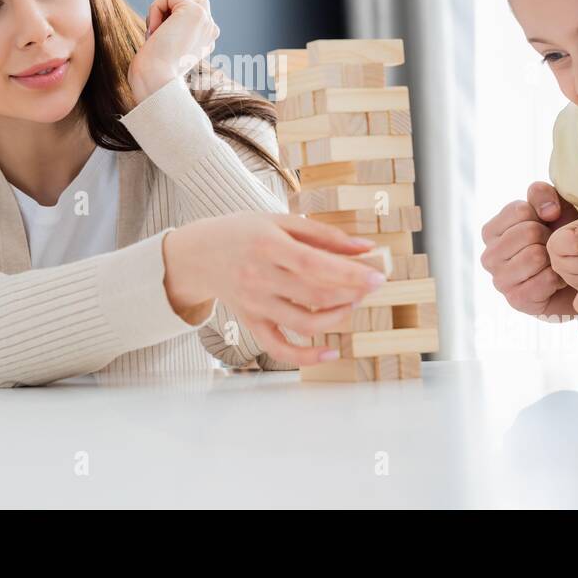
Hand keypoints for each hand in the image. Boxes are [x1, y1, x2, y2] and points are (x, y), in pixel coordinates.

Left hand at [128, 0, 219, 100]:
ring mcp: (207, 20)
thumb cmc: (151, 72)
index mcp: (206, 41)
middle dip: (163, 16)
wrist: (155, 80)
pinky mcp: (196, 10)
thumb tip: (164, 22)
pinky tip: (157, 31)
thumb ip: (172, 33)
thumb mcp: (166, 49)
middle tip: (159, 40)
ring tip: (158, 37)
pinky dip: (154, 9)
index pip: (182, 16)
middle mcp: (211, 30)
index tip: (161, 48)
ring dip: (158, 14)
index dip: (164, 26)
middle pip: (180, 3)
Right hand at [161, 212, 386, 365]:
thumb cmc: (244, 233)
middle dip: (350, 292)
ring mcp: (254, 304)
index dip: (348, 273)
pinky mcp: (251, 322)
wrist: (199, 254)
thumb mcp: (280, 222)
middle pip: (313, 294)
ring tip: (351, 304)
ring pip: (302, 322)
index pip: (313, 264)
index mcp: (267, 245)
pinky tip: (331, 351)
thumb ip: (323, 234)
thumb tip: (365, 247)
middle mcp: (258, 277)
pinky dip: (306, 356)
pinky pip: (279, 348)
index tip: (378, 276)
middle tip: (370, 285)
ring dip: (336, 317)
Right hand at [480, 182, 577, 315]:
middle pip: (528, 232)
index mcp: (490, 231)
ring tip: (554, 263)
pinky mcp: (516, 300)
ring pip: (535, 255)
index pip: (520, 211)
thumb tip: (547, 212)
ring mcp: (499, 280)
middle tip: (552, 248)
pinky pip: (545, 280)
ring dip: (555, 259)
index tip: (546, 227)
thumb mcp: (553, 208)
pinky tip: (556, 281)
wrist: (574, 278)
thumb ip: (543, 194)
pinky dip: (558, 279)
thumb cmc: (559, 239)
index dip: (543, 216)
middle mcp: (488, 256)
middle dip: (550, 238)